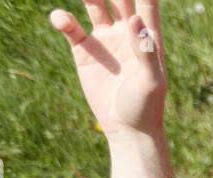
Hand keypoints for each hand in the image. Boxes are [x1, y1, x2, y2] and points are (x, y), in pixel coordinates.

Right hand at [50, 1, 166, 138]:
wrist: (127, 129)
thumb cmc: (147, 106)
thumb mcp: (151, 81)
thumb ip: (145, 51)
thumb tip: (134, 20)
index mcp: (147, 36)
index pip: (145, 2)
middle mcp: (125, 32)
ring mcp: (104, 40)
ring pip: (93, 5)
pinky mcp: (84, 52)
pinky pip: (71, 28)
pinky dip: (64, 20)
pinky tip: (61, 19)